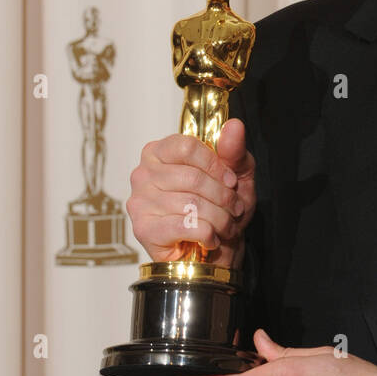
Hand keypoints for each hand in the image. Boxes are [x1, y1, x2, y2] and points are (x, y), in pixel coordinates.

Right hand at [125, 118, 255, 267]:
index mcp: (160, 151)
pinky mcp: (143, 229)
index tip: (231, 181)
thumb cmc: (221, 206)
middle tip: (235, 208)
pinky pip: (184, 226)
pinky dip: (208, 234)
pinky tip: (210, 238)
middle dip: (223, 196)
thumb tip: (234, 125)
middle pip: (192, 177)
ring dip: (220, 218)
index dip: (216, 165)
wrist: (216, 249)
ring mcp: (139, 201)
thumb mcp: (236, 174)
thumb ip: (234, 150)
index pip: (187, 147)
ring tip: (226, 224)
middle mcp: (143, 173)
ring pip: (191, 204)